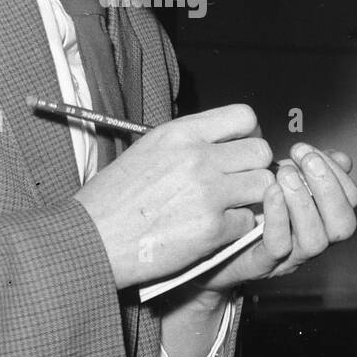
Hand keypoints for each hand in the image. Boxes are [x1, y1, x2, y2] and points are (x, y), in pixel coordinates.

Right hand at [75, 103, 273, 288]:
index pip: (244, 116)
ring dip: (252, 197)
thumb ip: (190, 142)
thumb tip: (228, 142)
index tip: (242, 148)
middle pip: (261, 152)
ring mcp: (208, 193)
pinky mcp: (213, 228)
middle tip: (240, 181)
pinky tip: (215, 228)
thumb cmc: (114, 199)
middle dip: (255, 167)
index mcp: (180, 134)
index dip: (250, 133)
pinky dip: (237, 227)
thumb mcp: (148, 150)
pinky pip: (249, 221)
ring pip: (264, 186)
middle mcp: (197, 158)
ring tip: (230, 205)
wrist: (92, 239)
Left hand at [193, 144, 356, 294]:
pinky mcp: (261, 265)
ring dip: (304, 202)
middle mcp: (312, 240)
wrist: (208, 248)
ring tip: (285, 175)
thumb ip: (309, 170)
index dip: (335, 171)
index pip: (349, 199)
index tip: (305, 149)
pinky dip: (278, 218)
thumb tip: (339, 156)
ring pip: (316, 240)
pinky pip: (278, 246)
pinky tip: (270, 191)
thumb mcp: (281, 184)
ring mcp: (289, 257)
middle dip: (328, 188)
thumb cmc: (248, 211)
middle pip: (343, 225)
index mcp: (322, 219)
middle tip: (305, 160)